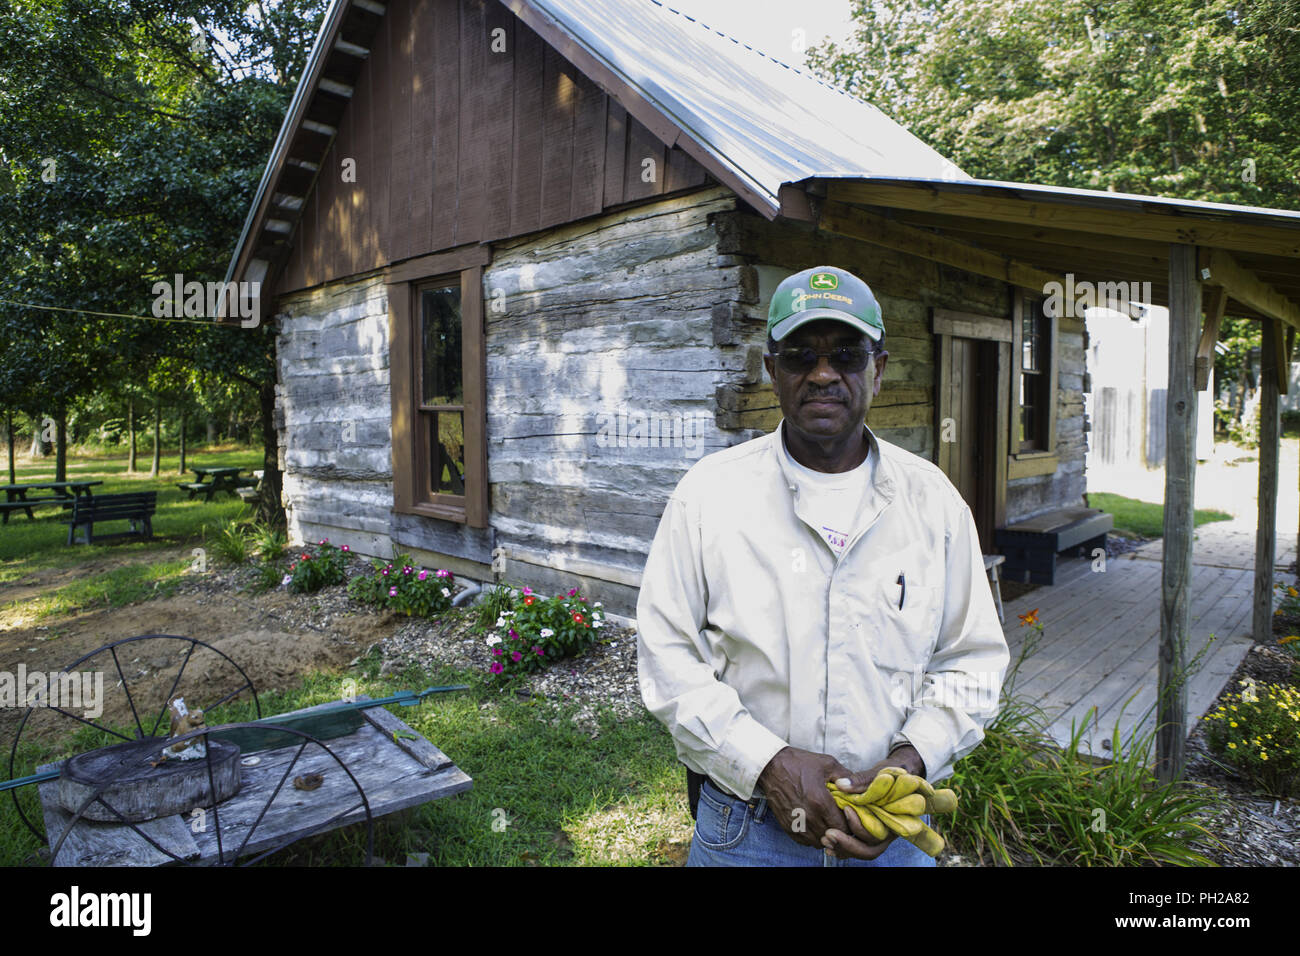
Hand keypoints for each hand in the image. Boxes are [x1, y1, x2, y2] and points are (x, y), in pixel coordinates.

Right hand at [757, 746, 856, 847]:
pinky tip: (815, 825)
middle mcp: (808, 816)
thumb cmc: (800, 763)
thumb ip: (847, 776)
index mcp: (820, 801)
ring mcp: (796, 823)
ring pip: (819, 842)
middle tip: (840, 820)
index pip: (843, 826)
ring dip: (826, 835)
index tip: (849, 816)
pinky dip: (813, 837)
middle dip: (839, 830)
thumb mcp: (827, 763)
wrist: (771, 766)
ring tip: (827, 823)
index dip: (849, 823)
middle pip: (832, 836)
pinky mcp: (788, 826)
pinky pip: (805, 842)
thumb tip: (861, 788)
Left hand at [821, 747, 926, 861]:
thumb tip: (841, 785)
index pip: (877, 834)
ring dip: (843, 847)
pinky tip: (827, 842)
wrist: (898, 779)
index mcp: (895, 820)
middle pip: (869, 849)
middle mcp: (888, 833)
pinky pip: (856, 846)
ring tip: (825, 839)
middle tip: (828, 835)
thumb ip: (862, 780)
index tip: (845, 810)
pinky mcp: (868, 834)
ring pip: (862, 850)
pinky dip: (842, 847)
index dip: (859, 828)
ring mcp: (879, 836)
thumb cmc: (893, 776)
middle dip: (848, 844)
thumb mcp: (880, 774)